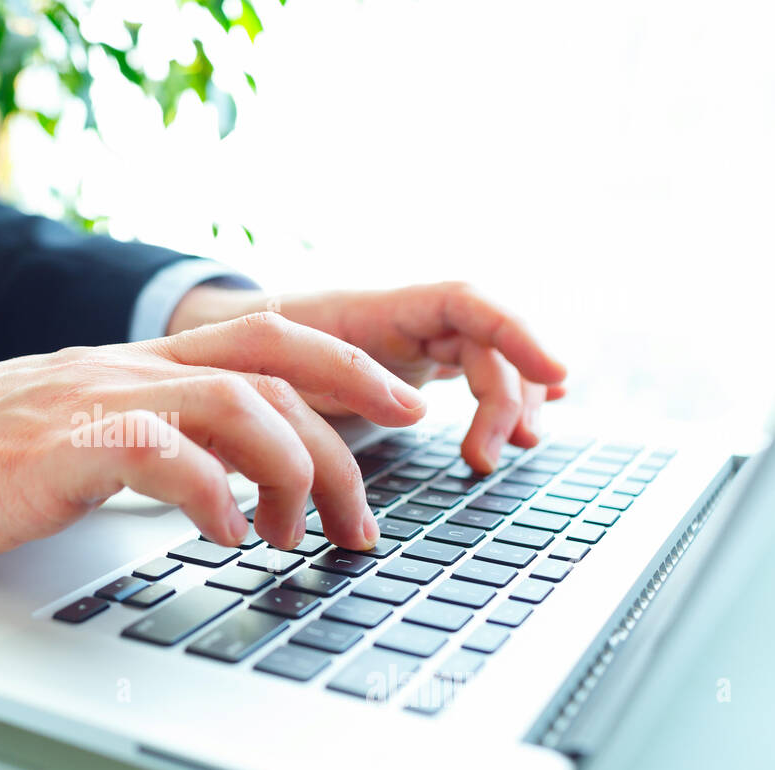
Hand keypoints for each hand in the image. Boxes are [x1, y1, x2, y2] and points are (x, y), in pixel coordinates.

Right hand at [0, 315, 428, 557]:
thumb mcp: (74, 438)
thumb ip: (145, 445)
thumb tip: (218, 489)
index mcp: (136, 368)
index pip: (268, 343)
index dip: (348, 369)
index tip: (404, 410)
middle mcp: (126, 371)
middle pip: (273, 372)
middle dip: (344, 445)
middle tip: (364, 523)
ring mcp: (92, 402)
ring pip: (233, 404)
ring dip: (289, 472)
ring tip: (296, 538)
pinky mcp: (56, 447)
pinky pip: (159, 453)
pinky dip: (211, 493)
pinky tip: (225, 537)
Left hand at [168, 281, 566, 471]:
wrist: (221, 346)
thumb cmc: (241, 355)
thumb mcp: (269, 372)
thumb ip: (316, 387)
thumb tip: (395, 424)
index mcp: (376, 308)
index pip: (466, 303)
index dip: (517, 335)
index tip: (555, 375)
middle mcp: (405, 319)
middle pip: (487, 343)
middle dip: (506, 396)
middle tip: (488, 459)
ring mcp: (412, 341)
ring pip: (486, 364)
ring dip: (509, 405)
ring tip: (507, 450)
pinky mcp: (410, 368)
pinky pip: (470, 377)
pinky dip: (498, 402)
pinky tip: (518, 427)